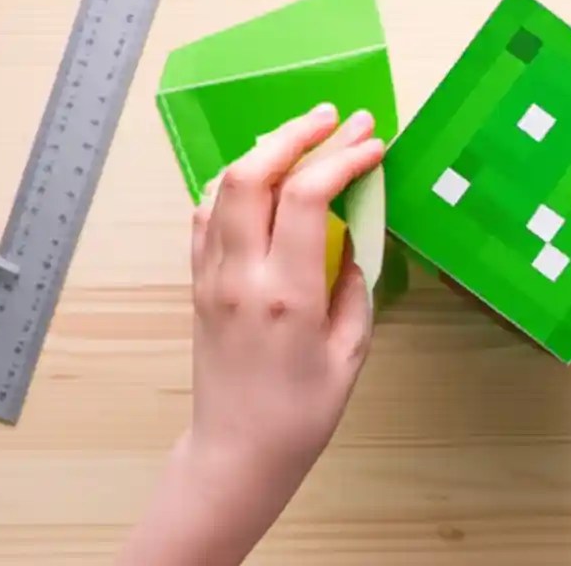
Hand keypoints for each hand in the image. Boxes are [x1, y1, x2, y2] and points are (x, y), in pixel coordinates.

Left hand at [190, 103, 383, 470]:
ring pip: (223, 186)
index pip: (307, 198)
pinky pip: (206, 216)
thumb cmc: (301, 414)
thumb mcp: (351, 355)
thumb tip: (352, 243)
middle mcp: (240, 276)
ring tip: (302, 137)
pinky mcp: (197, 283)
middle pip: (253, 174)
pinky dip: (234, 184)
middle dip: (296, 133)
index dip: (342, 159)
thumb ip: (355, 290)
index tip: (373, 145)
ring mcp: (211, 276)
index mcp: (286, 296)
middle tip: (335, 116)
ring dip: (264, 151)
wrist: (236, 453)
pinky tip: (260, 177)